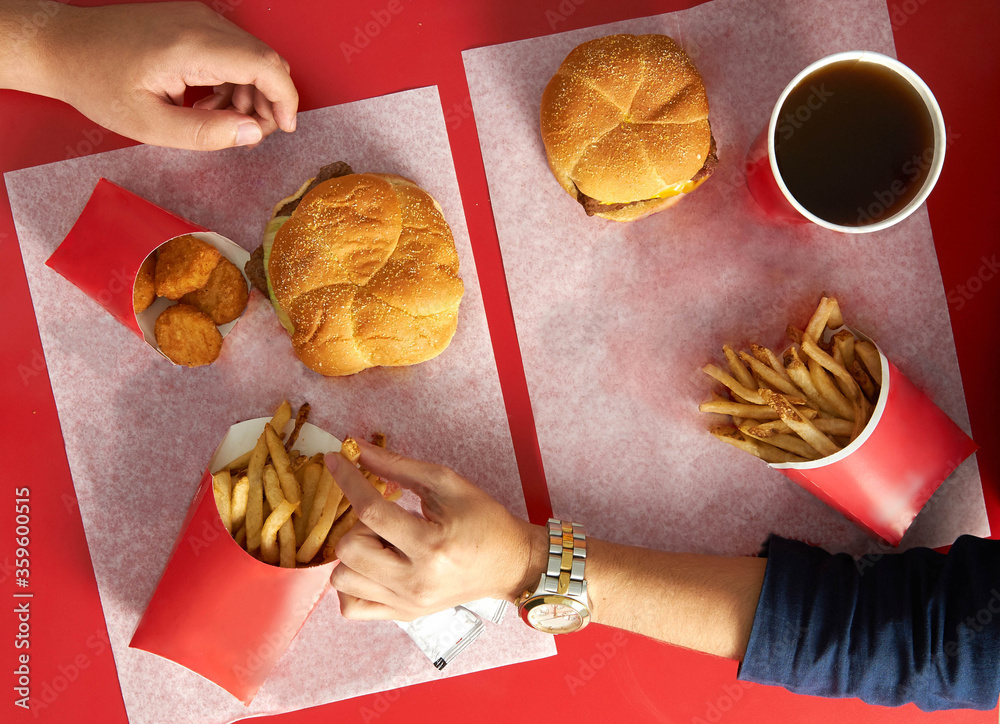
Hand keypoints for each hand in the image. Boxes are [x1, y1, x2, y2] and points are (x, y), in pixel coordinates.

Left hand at [19, 2, 297, 149]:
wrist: (62, 46)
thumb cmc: (97, 83)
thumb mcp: (150, 125)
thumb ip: (207, 134)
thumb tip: (253, 133)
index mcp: (193, 47)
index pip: (267, 66)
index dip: (286, 100)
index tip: (284, 128)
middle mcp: (201, 23)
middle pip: (265, 60)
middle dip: (268, 101)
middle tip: (246, 133)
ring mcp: (197, 17)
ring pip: (251, 55)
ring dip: (248, 93)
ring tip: (214, 120)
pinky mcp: (191, 20)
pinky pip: (231, 49)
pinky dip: (232, 79)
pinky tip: (205, 102)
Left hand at [326, 441, 546, 620]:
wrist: (510, 563)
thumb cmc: (484, 520)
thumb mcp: (447, 483)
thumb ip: (399, 466)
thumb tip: (357, 450)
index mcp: (432, 544)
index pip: (372, 512)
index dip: (348, 480)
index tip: (336, 461)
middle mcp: (416, 581)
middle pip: (350, 550)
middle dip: (357, 524)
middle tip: (383, 516)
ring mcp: (408, 603)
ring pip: (342, 580)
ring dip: (354, 553)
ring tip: (382, 543)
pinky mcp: (404, 615)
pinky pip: (351, 607)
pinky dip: (352, 583)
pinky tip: (372, 565)